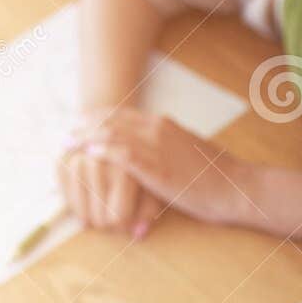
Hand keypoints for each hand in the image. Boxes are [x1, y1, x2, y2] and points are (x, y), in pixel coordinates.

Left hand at [72, 110, 259, 226]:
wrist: (236, 187)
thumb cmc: (217, 177)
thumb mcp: (189, 154)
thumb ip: (168, 149)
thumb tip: (156, 156)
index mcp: (164, 124)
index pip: (121, 115)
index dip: (96, 119)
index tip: (80, 126)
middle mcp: (157, 129)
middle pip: (111, 121)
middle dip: (84, 127)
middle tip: (65, 135)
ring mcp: (157, 147)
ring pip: (112, 135)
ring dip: (85, 139)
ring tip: (67, 145)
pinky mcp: (157, 169)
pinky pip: (123, 156)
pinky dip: (103, 153)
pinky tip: (88, 155)